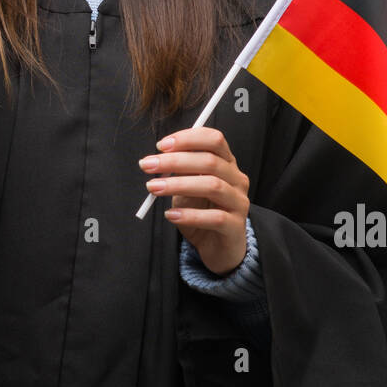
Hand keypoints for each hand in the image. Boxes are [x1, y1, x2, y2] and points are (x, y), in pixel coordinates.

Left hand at [140, 127, 249, 275]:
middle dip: (175, 161)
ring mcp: (239, 203)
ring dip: (179, 185)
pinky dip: (190, 215)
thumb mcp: (188, 188)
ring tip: (154, 188)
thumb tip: (156, 161)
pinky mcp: (235, 227)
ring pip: (213, 186)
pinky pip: (215, 218)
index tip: (161, 145)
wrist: (218, 247)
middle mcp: (237, 179)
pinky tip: (171, 215)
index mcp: (227, 164)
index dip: (187, 138)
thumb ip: (179, 173)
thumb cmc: (202, 212)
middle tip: (148, 166)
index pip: (214, 139)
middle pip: (210, 161)